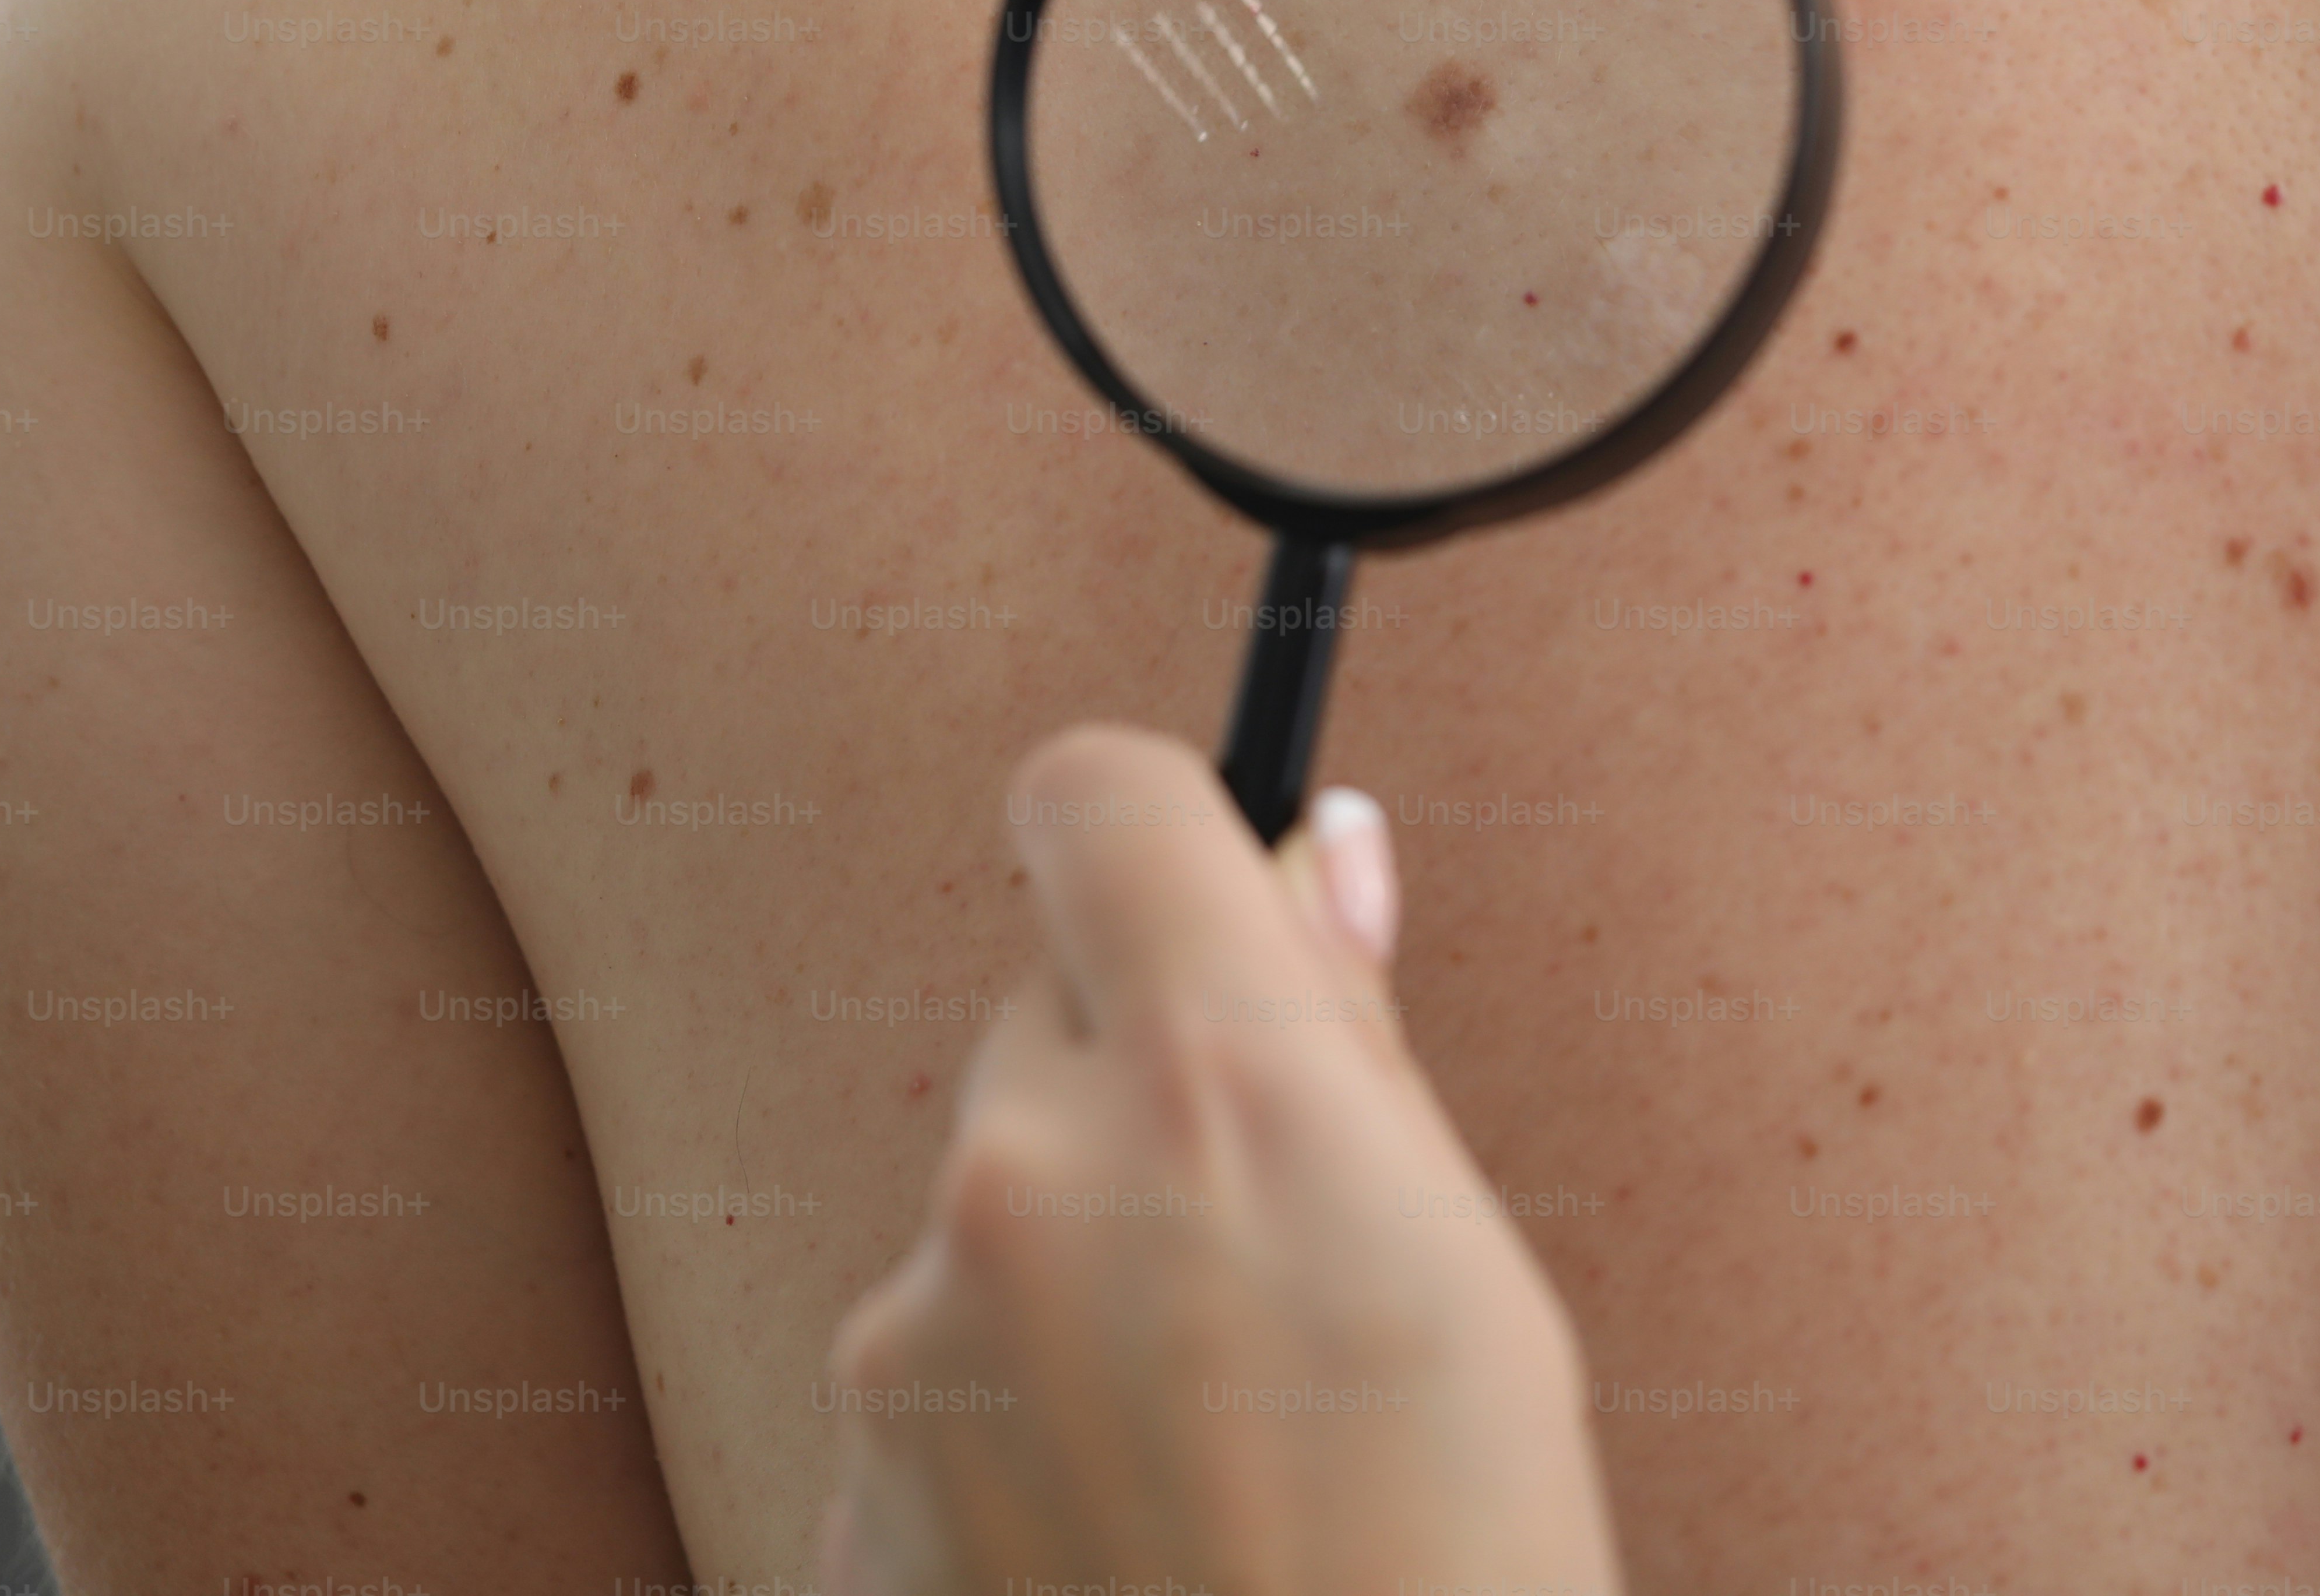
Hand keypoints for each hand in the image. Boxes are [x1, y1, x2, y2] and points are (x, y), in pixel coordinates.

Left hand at [817, 725, 1622, 1595]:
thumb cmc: (1458, 1559)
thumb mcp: (1467, 1263)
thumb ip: (1352, 1039)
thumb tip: (1321, 856)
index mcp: (1219, 1085)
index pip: (1102, 799)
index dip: (1156, 832)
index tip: (1194, 891)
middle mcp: (1032, 1181)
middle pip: (1043, 1021)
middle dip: (1136, 1092)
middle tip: (1268, 1256)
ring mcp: (917, 1348)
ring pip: (989, 1214)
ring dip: (1076, 1275)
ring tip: (1220, 1445)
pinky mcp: (852, 1494)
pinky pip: (939, 1377)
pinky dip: (1017, 1424)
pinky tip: (1138, 1532)